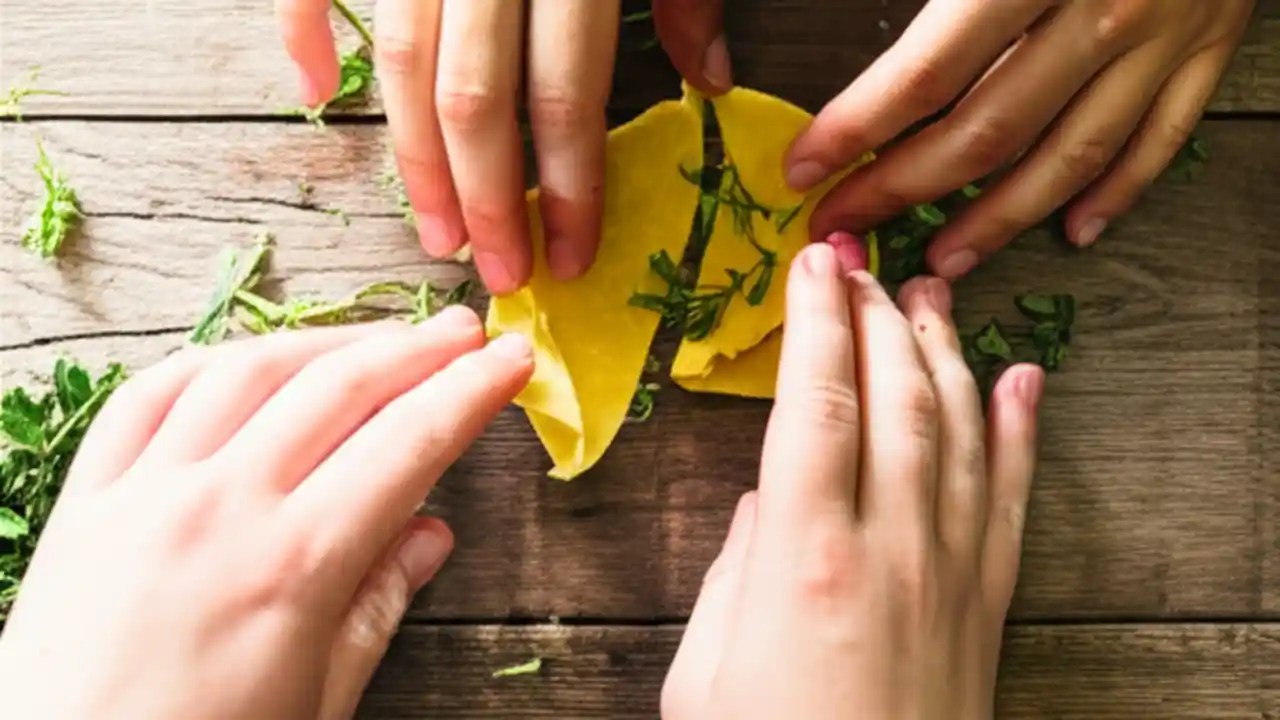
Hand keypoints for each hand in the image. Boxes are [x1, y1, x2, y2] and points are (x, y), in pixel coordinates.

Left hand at [0, 308, 532, 719]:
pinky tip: (255, 360)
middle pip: (338, 388)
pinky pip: (151, 394)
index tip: (510, 362)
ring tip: (375, 339)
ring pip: (250, 370)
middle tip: (463, 332)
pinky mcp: (87, 498)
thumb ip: (378, 604)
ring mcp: (145, 493)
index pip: (408, 444)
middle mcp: (221, 508)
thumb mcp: (319, 700)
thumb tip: (432, 535)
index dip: (470, 393)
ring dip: (327, 341)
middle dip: (415, 349)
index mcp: (295, 565)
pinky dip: (214, 361)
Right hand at [275, 0, 729, 294]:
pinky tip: (317, 99)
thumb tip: (707, 82)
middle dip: (484, 200)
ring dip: (413, 158)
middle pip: (471, 96)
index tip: (572, 261)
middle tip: (498, 274)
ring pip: (398, 60)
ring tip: (435, 231)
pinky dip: (303, 33)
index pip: (562, 92)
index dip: (568, 187)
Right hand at [662, 242, 1044, 718]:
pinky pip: (1010, 498)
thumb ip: (733, 576)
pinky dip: (1019, 431)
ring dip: (943, 351)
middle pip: (893, 398)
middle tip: (861, 260)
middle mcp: (889, 547)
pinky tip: (1020, 379)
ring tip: (928, 292)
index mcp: (803, 557)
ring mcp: (950, 572)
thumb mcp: (703, 676)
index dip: (816, 324)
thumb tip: (763, 506)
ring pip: (956, 431)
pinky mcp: (986, 604)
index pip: (816, 403)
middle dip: (877, 315)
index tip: (810, 265)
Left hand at [790, 0, 1253, 278]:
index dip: (856, 130)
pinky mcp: (1210, 48)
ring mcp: (1164, 39)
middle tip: (847, 226)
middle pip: (986, 131)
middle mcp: (1101, 15)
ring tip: (942, 257)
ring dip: (998, 218)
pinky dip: (1118, 192)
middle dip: (904, 188)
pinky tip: (1075, 232)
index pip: (924, 74)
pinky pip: (1161, 139)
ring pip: (1069, 155)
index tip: (806, 168)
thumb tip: (877, 49)